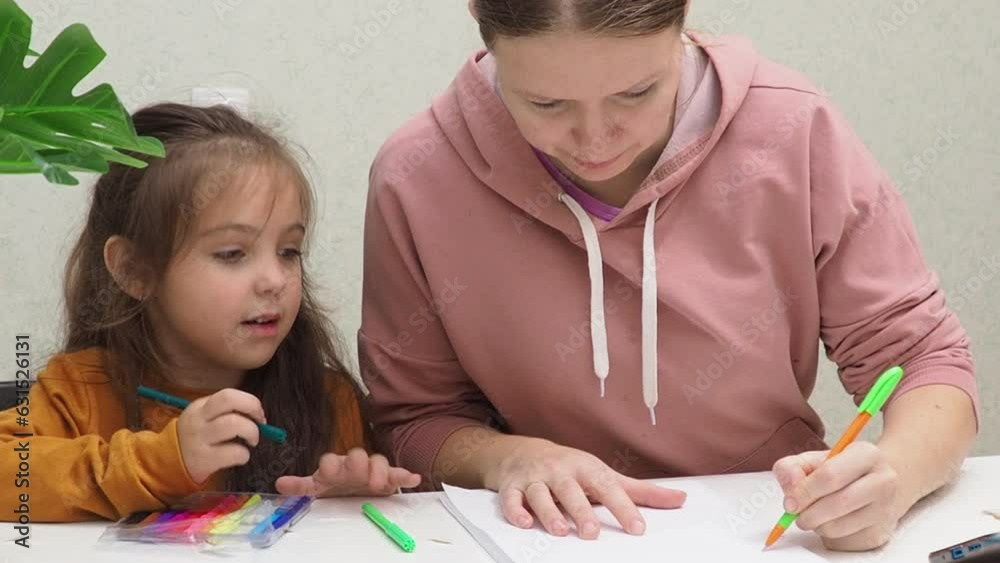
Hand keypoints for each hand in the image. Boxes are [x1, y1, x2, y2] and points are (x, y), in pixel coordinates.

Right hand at [177, 388, 264, 483]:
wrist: (167, 463)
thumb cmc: (196, 438)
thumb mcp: (203, 419)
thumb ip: (226, 412)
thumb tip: (257, 414)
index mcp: (200, 407)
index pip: (228, 394)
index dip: (250, 401)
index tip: (258, 414)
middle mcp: (199, 419)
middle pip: (229, 400)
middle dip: (252, 408)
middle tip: (260, 424)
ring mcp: (200, 439)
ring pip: (233, 424)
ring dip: (251, 431)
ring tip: (251, 441)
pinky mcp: (203, 460)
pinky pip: (233, 452)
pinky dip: (244, 455)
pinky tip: (240, 457)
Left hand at [274, 448, 420, 496]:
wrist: (358, 485)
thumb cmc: (337, 484)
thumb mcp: (318, 487)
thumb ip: (301, 486)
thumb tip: (278, 483)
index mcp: (335, 466)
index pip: (331, 460)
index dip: (329, 464)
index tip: (328, 470)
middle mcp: (354, 464)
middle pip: (356, 456)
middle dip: (357, 463)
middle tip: (358, 472)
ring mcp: (372, 470)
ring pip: (378, 462)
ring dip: (380, 471)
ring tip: (380, 483)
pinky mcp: (389, 478)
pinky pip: (398, 473)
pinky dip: (406, 475)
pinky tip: (414, 479)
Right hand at [484, 438, 686, 539]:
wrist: (524, 452)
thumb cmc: (569, 467)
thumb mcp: (604, 475)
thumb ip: (640, 492)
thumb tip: (678, 499)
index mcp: (586, 468)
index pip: (607, 487)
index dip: (623, 507)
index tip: (637, 527)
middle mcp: (560, 471)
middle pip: (571, 490)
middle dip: (581, 511)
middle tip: (592, 532)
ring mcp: (535, 478)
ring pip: (540, 494)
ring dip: (549, 512)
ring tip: (560, 530)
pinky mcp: (513, 487)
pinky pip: (511, 498)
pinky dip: (515, 510)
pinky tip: (523, 521)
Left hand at [772, 442, 905, 550]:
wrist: (878, 485)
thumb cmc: (842, 471)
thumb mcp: (815, 460)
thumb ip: (792, 467)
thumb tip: (789, 484)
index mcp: (866, 455)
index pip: (831, 475)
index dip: (805, 491)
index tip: (790, 501)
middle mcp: (883, 481)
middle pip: (838, 503)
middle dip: (809, 513)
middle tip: (795, 514)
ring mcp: (885, 509)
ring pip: (840, 527)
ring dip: (816, 525)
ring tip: (813, 515)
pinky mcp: (881, 532)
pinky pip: (844, 542)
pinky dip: (828, 535)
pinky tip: (830, 522)